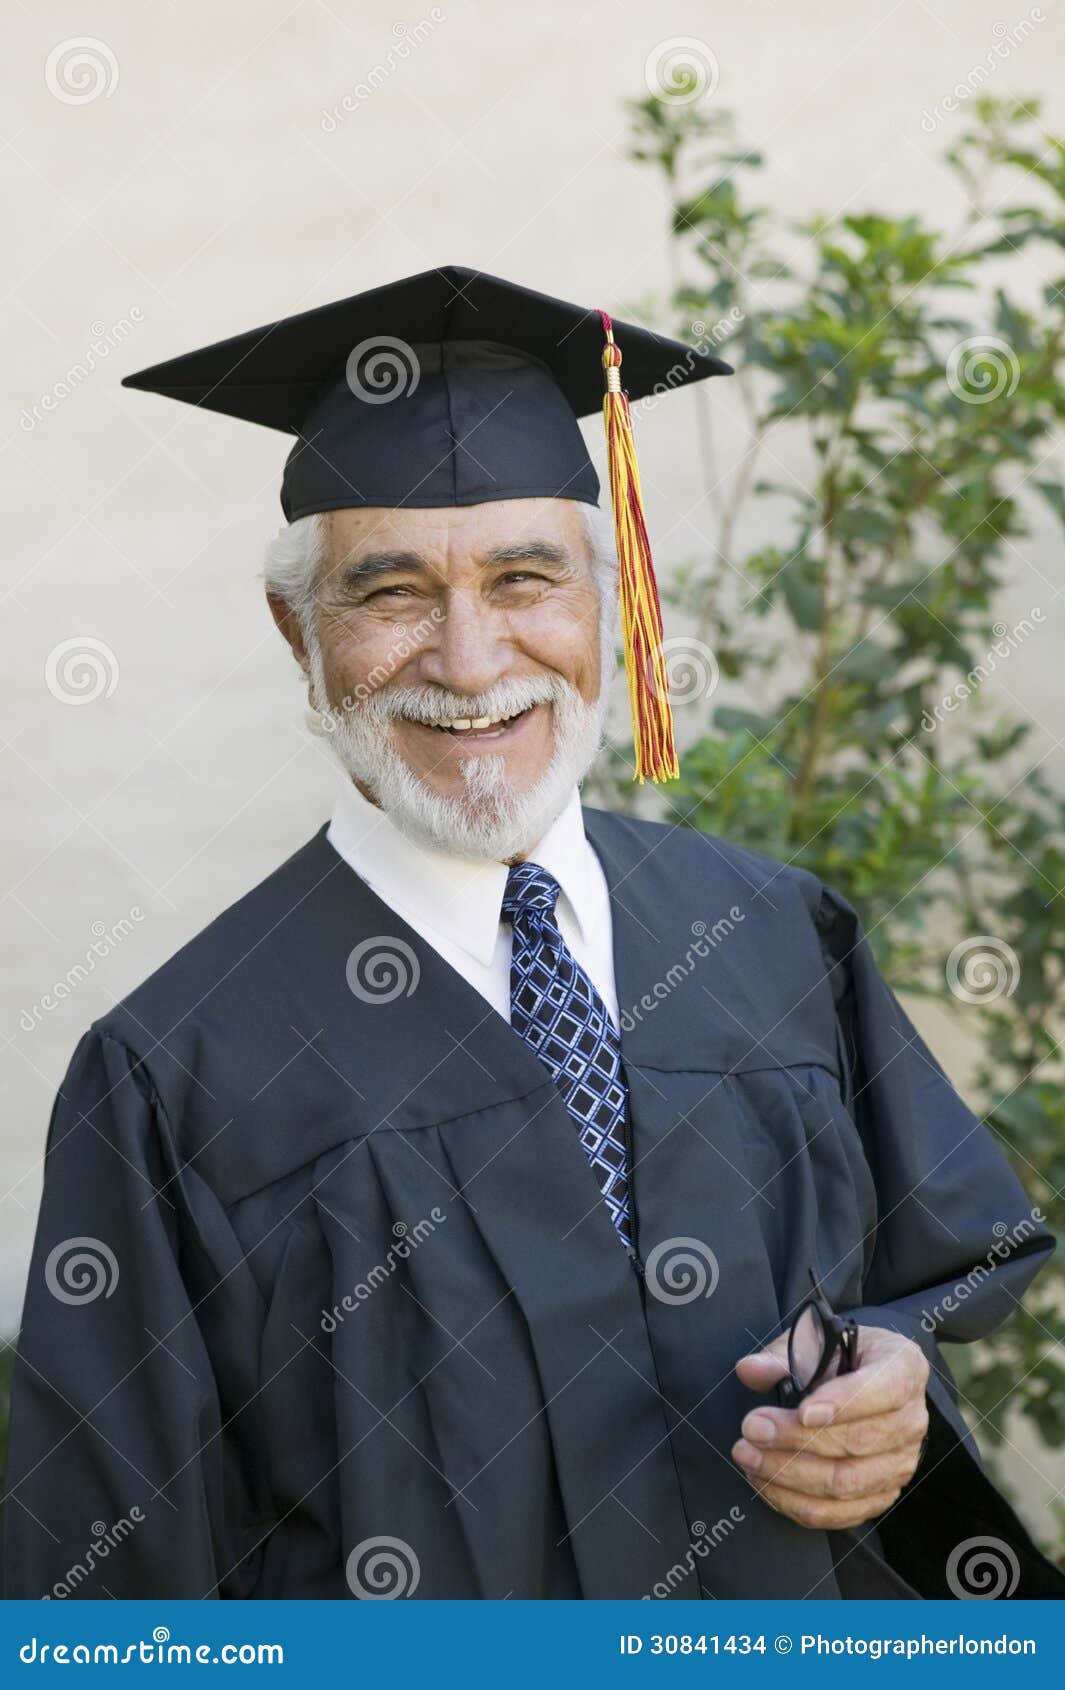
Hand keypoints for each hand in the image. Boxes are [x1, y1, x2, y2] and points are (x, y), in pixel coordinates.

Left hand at [731, 1325, 929, 1529]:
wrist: (859, 1380)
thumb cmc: (838, 1357)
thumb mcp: (813, 1340)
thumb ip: (781, 1355)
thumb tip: (750, 1370)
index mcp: (904, 1368)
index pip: (884, 1390)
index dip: (844, 1404)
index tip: (802, 1412)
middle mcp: (911, 1419)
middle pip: (857, 1442)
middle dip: (796, 1440)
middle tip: (753, 1429)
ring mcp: (900, 1462)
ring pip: (846, 1484)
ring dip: (789, 1474)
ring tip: (749, 1456)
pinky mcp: (882, 1494)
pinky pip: (840, 1513)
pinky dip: (797, 1503)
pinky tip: (766, 1482)